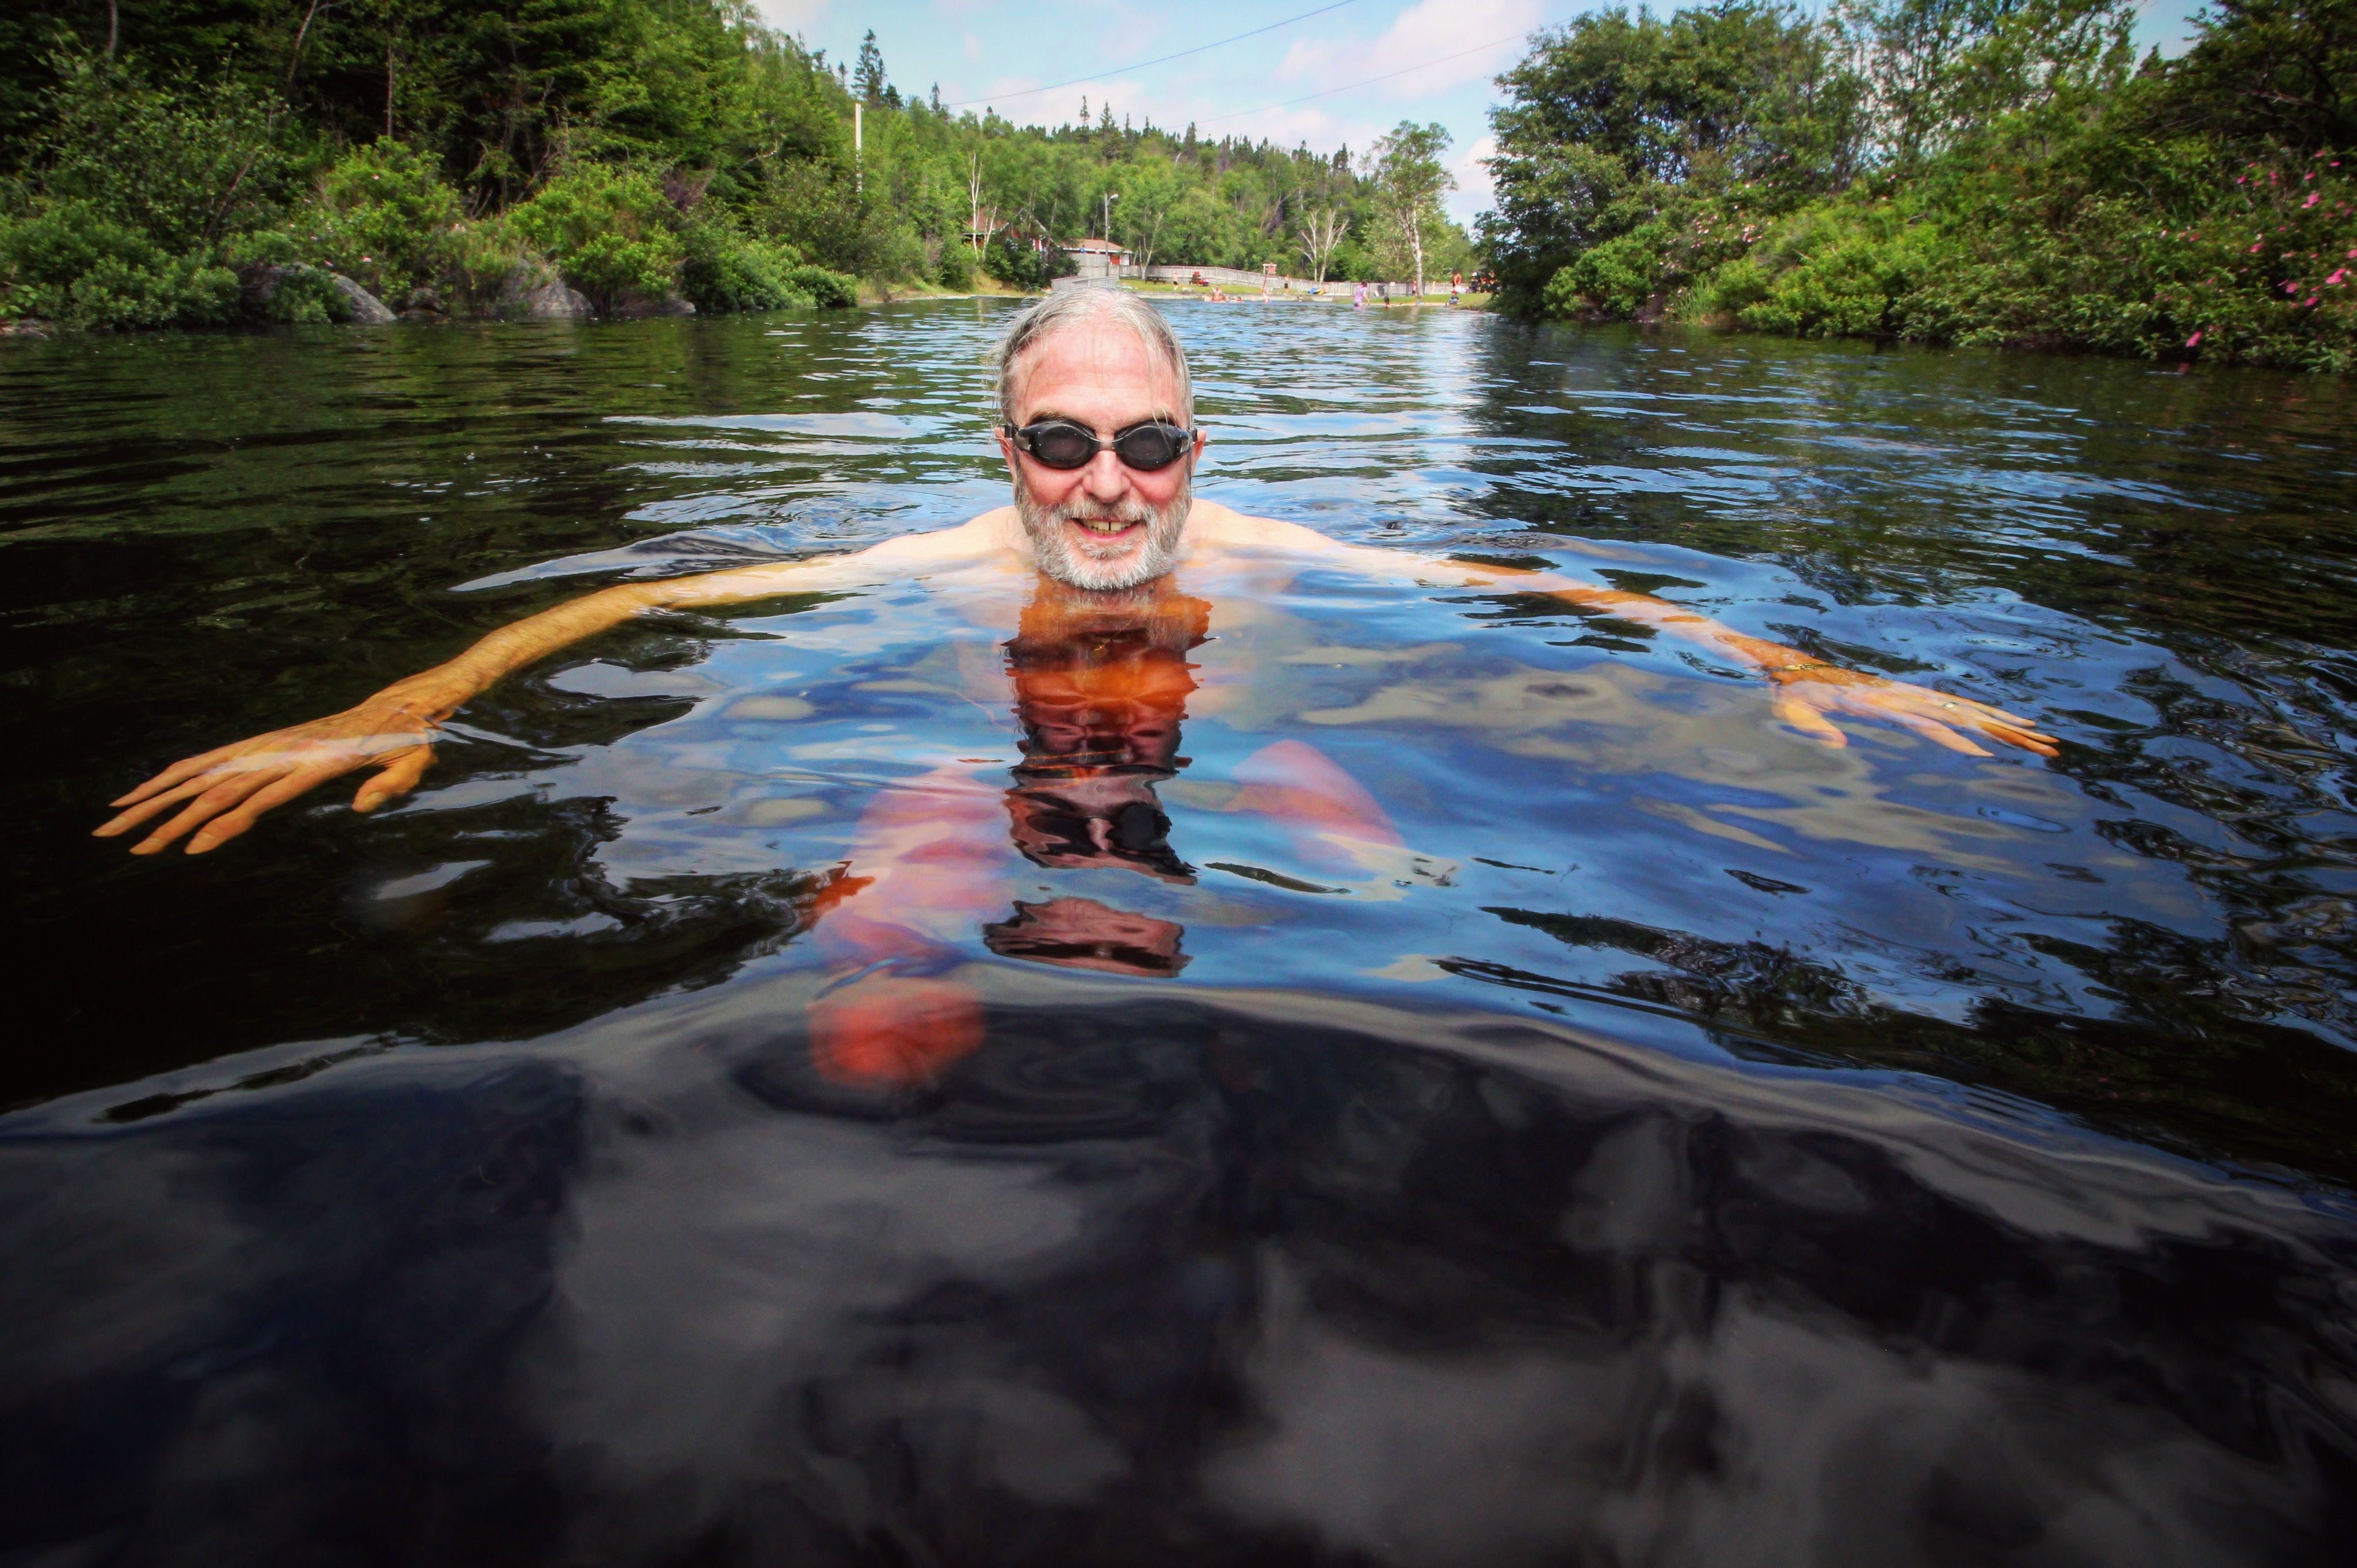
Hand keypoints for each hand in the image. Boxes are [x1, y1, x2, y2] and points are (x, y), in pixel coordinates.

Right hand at [94, 695, 446, 854]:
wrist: (399, 706)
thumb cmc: (409, 742)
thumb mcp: (413, 764)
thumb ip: (391, 785)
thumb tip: (360, 806)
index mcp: (315, 764)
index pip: (259, 800)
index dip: (223, 825)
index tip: (189, 849)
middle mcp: (282, 752)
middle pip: (216, 790)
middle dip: (169, 819)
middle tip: (131, 846)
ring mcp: (268, 745)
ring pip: (201, 772)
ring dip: (155, 797)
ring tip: (114, 822)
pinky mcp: (263, 743)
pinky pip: (210, 759)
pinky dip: (175, 775)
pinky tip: (145, 791)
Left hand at [1762, 661, 2057, 756]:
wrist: (1793, 667)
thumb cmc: (1792, 694)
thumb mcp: (1796, 712)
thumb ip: (1813, 726)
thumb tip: (1836, 743)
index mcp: (1879, 703)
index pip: (1926, 722)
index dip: (1955, 738)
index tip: (1988, 752)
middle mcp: (1901, 696)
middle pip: (1961, 714)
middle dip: (2004, 731)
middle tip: (2045, 747)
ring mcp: (1907, 695)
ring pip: (1965, 709)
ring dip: (2005, 724)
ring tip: (2044, 739)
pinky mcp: (1908, 696)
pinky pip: (1953, 706)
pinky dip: (1982, 714)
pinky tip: (2007, 724)